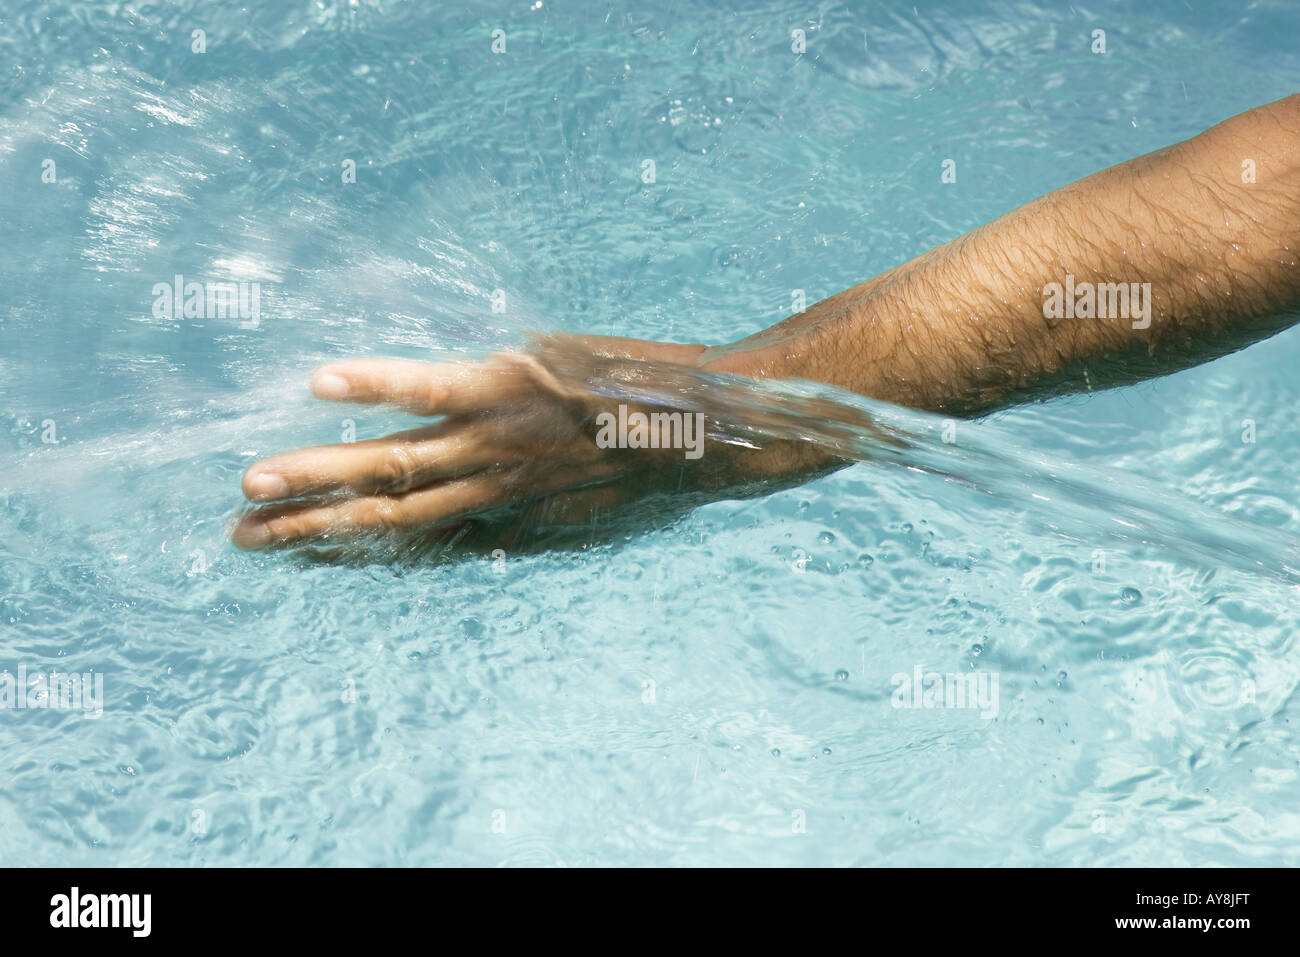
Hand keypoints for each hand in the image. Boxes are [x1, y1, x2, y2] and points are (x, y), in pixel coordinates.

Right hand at [231, 336, 838, 554]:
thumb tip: (506, 497)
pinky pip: (429, 390)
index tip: (297, 548)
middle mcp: (488, 482)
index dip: (350, 540)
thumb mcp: (596, 492)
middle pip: (384, 510)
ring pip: (391, 464)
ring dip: (318, 475)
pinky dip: (375, 385)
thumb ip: (541, 493)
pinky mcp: (507, 387)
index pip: (412, 528)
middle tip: (240, 535)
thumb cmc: (658, 450)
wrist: (714, 429)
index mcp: (504, 503)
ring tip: (252, 483)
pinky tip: (320, 382)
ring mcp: (493, 437)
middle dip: (311, 525)